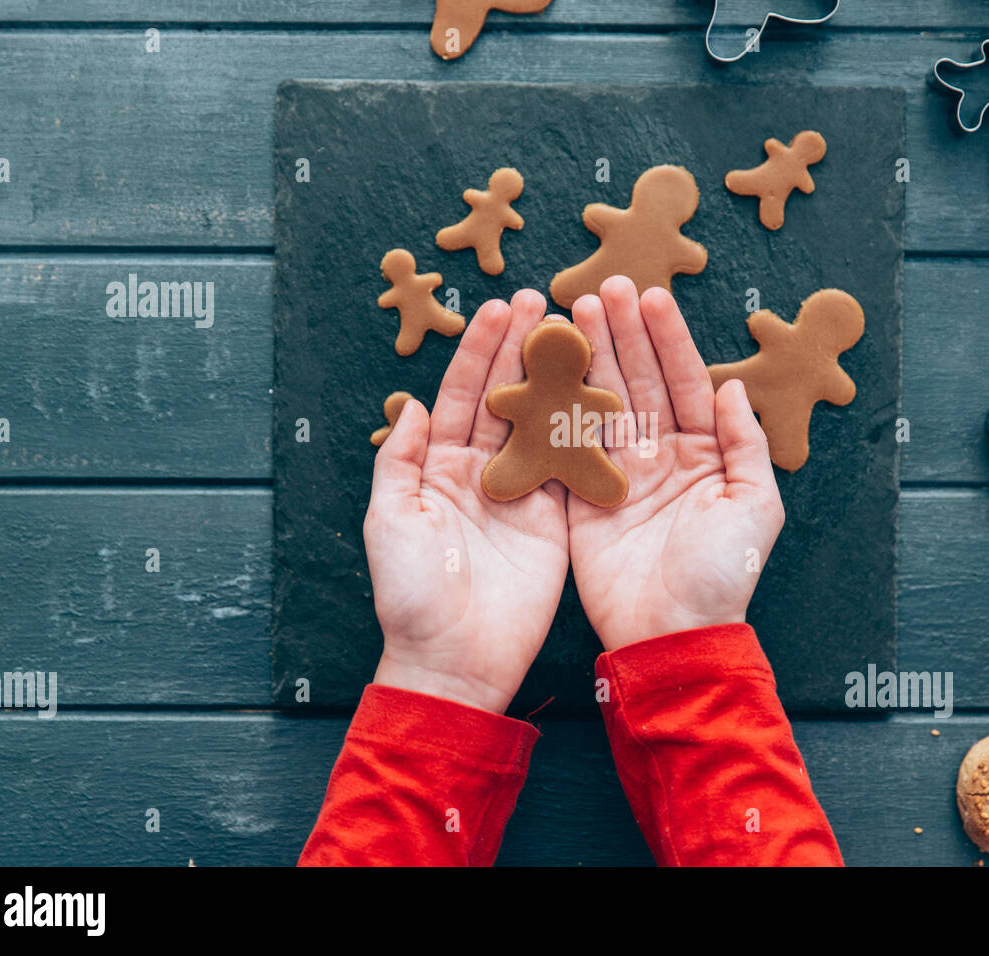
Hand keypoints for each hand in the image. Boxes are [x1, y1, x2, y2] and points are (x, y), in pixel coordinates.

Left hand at [364, 290, 568, 713]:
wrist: (455, 659)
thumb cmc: (411, 595)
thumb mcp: (390, 521)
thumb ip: (400, 461)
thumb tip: (410, 405)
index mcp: (438, 469)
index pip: (461, 397)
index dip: (480, 353)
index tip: (498, 308)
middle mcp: (481, 473)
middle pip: (505, 399)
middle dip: (520, 350)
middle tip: (541, 301)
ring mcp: (521, 495)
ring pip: (541, 424)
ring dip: (556, 379)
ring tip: (573, 331)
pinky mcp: (555, 521)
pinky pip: (571, 467)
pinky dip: (583, 430)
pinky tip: (598, 390)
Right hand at [568, 276, 784, 652]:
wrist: (671, 634)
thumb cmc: (721, 576)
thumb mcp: (754, 506)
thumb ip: (745, 445)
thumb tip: (734, 389)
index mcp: (704, 455)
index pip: (684, 383)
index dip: (668, 340)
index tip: (651, 297)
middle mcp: (661, 457)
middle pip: (639, 382)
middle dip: (623, 334)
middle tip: (603, 287)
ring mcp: (619, 475)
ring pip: (603, 403)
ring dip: (590, 358)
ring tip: (574, 312)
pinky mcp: (583, 498)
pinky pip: (570, 445)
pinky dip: (559, 408)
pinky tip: (549, 371)